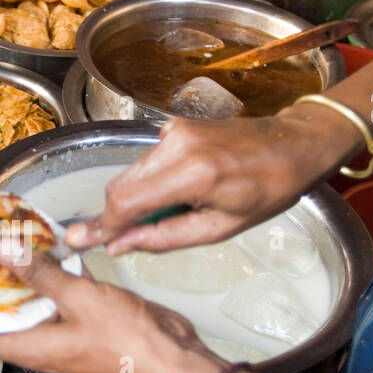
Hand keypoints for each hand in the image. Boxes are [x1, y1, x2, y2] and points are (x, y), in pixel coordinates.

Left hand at [0, 246, 219, 372]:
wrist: (172, 360)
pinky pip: (51, 298)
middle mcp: (36, 343)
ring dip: (7, 280)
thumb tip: (2, 251)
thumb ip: (41, 275)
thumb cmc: (125, 340)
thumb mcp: (79, 299)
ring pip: (22, 306)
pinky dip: (44, 276)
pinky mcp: (80, 321)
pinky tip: (43, 248)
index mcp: (26, 347)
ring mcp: (58, 333)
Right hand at [66, 109, 360, 255]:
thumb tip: (118, 245)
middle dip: (117, 215)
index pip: (126, 202)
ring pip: (130, 174)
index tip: (81, 241)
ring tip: (174, 209)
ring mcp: (174, 131)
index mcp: (194, 174)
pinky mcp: (174, 126)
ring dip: (137, 199)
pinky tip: (179, 189)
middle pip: (120, 187)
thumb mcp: (219, 228)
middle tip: (126, 237)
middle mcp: (178, 145)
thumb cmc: (266, 191)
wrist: (291, 145)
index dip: (102, 225)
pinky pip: (146, 161)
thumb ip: (163, 237)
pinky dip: (151, 181)